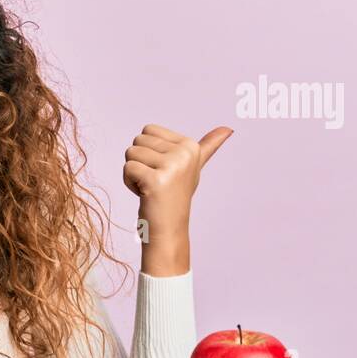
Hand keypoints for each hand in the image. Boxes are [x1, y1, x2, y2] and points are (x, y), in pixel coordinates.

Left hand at [122, 124, 231, 274]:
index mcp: (190, 145)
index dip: (148, 151)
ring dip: (134, 173)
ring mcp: (172, 166)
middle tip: (155, 181)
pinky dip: (129, 183)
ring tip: (150, 187)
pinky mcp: (156, 180)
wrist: (168, 229)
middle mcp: (185, 153)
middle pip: (137, 140)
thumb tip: (228, 129)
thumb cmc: (175, 196)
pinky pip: (128, 168)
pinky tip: (144, 194)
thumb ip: (208, 146)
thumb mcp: (194, 167)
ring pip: (131, 153)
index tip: (162, 170)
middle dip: (139, 162)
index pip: (148, 130)